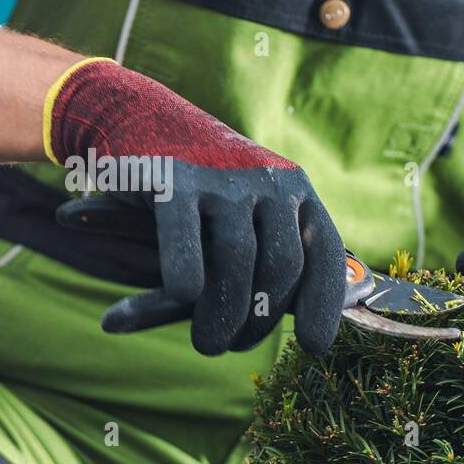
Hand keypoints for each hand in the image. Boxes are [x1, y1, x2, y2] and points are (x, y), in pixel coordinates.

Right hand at [50, 58, 345, 354]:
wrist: (138, 117)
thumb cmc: (201, 193)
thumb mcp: (246, 217)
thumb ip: (273, 264)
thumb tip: (316, 337)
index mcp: (296, 191)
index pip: (324, 251)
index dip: (324, 302)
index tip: (313, 346)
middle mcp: (268, 180)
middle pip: (281, 264)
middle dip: (261, 319)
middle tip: (232, 345)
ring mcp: (221, 176)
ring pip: (236, 256)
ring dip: (223, 312)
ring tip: (208, 343)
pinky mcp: (170, 175)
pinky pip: (184, 235)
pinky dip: (186, 271)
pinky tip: (183, 295)